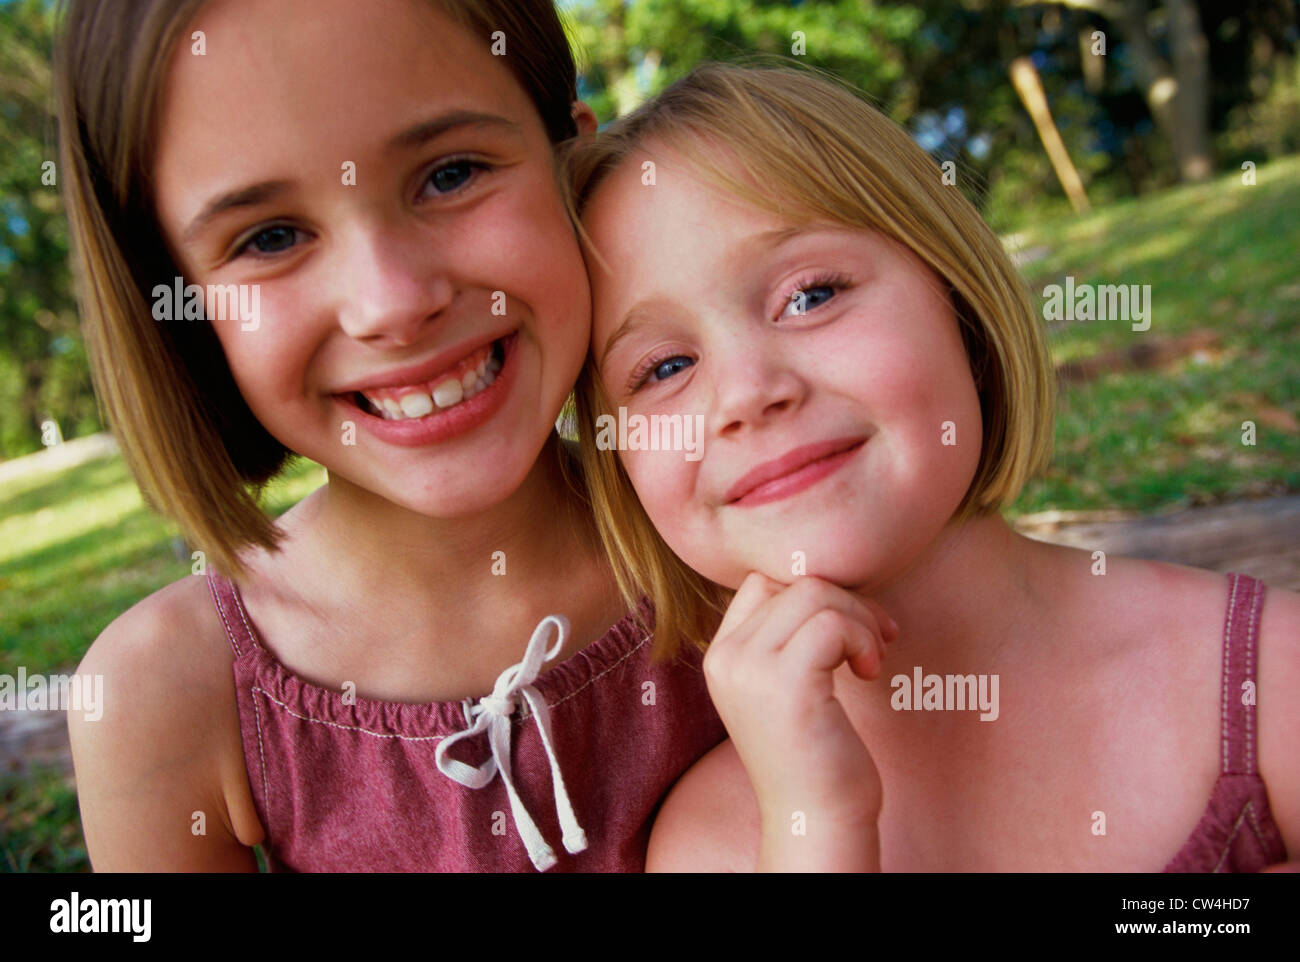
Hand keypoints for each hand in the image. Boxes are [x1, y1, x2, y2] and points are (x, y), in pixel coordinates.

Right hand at [702, 572, 897, 869]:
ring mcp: (750, 669)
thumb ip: (789, 638)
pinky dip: (863, 638)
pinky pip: (832, 624)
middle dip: (847, 602)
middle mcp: (726, 658)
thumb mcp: (787, 685)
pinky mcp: (785, 684)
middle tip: (878, 640)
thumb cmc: (815, 754)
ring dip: (859, 619)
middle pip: (793, 583)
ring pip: (814, 594)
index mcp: (722, 656)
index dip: (814, 593)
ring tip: (872, 659)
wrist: (816, 820)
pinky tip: (869, 672)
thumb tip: (829, 584)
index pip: (763, 583)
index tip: (850, 627)